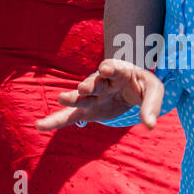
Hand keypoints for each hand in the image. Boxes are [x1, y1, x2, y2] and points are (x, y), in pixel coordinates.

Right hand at [35, 58, 164, 130]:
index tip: (105, 69)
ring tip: (62, 99)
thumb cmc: (142, 86)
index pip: (114, 67)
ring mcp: (92, 96)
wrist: (130, 88)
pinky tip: (40, 125)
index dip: (109, 67)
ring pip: (80, 97)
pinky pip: (69, 117)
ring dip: (72, 98)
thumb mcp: (154, 91)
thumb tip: (150, 125)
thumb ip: (151, 106)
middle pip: (95, 82)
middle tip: (84, 88)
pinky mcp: (86, 111)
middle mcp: (102, 81)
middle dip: (89, 84)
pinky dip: (55, 121)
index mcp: (120, 71)